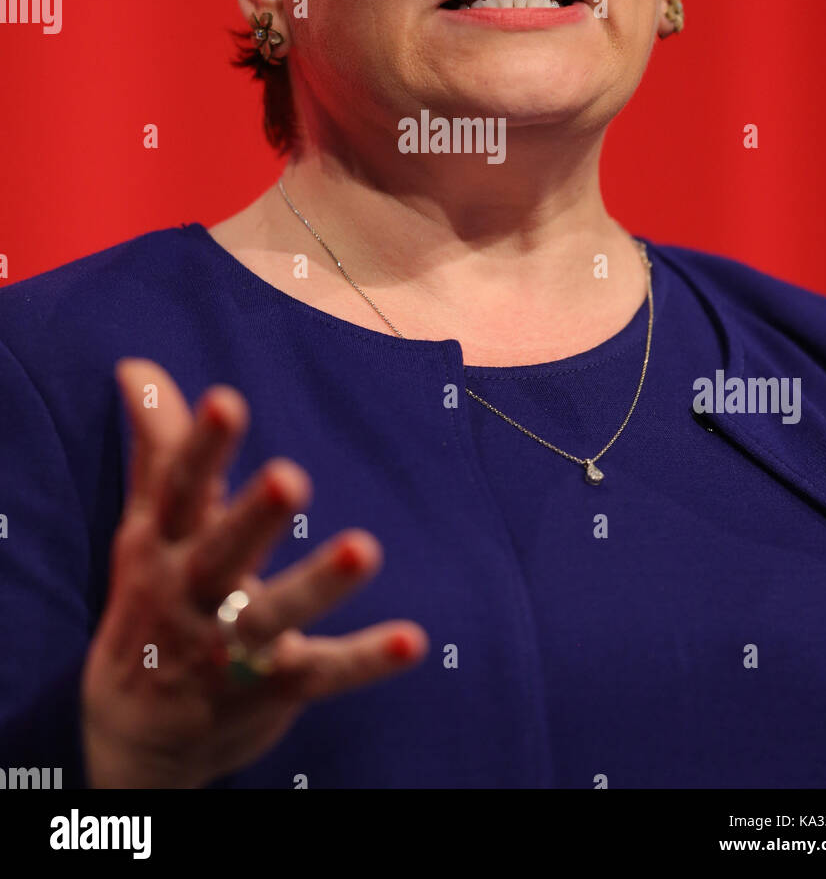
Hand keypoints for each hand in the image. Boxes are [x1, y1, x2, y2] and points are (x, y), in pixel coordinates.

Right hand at [80, 358, 427, 787]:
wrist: (133, 736)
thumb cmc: (150, 602)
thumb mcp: (145, 528)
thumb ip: (156, 449)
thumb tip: (139, 369)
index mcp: (161, 547)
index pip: (179, 491)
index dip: (202, 448)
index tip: (226, 400)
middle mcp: (191, 596)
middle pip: (221, 553)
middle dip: (252, 517)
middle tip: (291, 478)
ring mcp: (230, 648)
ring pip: (274, 614)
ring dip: (319, 583)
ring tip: (364, 546)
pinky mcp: (274, 687)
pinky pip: (323, 673)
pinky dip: (365, 661)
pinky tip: (412, 639)